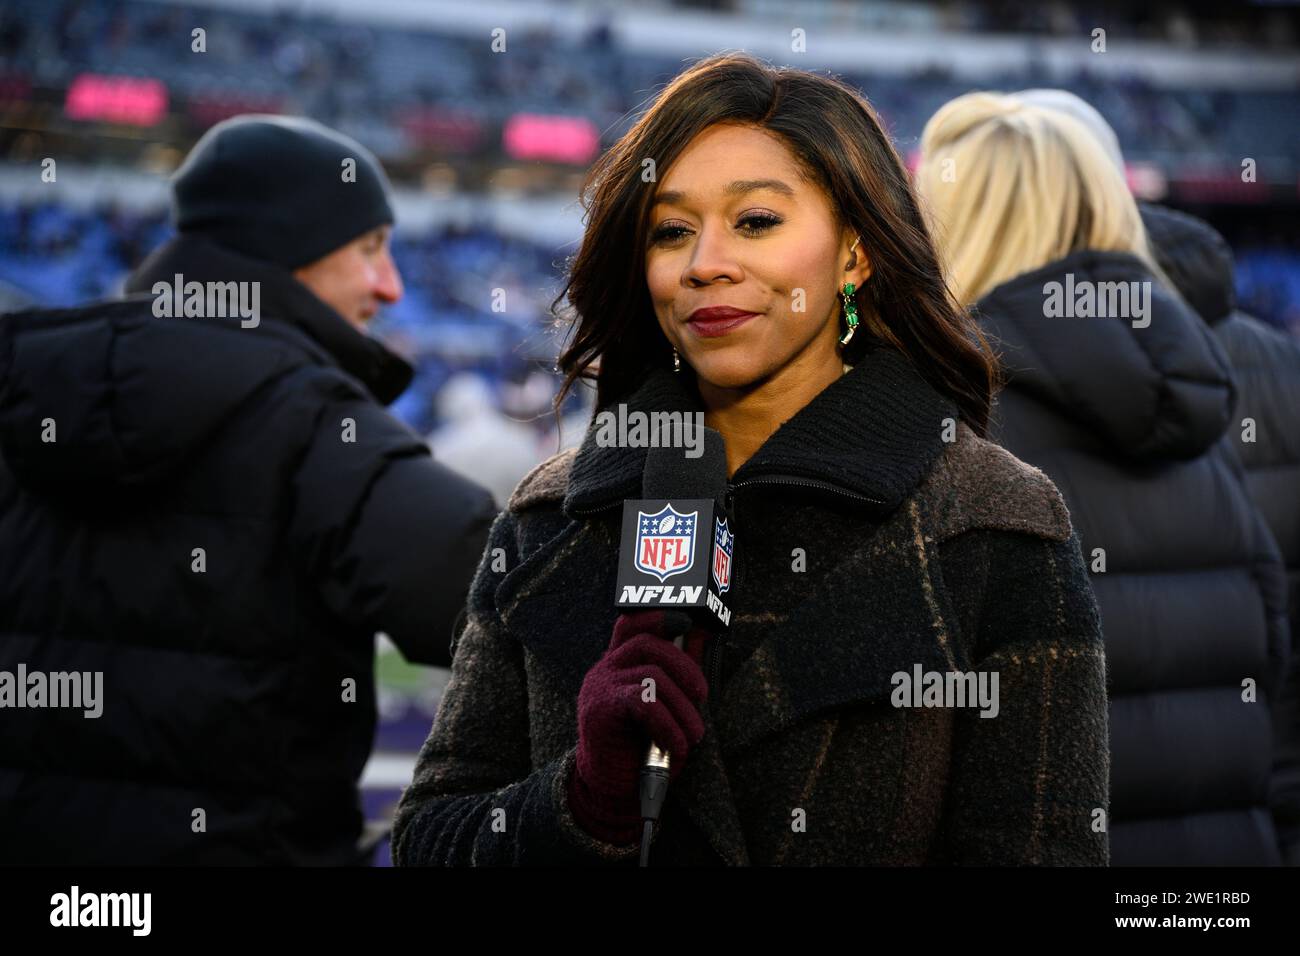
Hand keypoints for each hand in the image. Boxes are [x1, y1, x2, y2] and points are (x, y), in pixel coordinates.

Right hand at [566, 610, 708, 842]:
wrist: (612, 789)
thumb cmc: (642, 746)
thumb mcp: (666, 705)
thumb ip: (679, 671)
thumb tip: (702, 633)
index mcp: (619, 664)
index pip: (632, 624)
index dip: (658, 617)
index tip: (686, 622)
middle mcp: (604, 669)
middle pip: (648, 644)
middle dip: (685, 667)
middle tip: (702, 696)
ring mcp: (599, 688)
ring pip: (652, 676)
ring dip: (683, 708)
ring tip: (693, 735)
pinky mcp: (600, 710)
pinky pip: (645, 703)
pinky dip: (669, 725)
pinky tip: (676, 746)